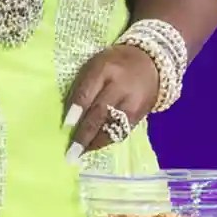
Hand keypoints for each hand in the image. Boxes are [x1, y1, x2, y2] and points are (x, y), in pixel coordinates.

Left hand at [63, 44, 159, 159]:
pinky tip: (96, 146)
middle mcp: (120, 86)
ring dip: (95, 142)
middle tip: (71, 152)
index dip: (76, 110)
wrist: (151, 62)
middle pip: (99, 112)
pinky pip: (122, 130)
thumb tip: (68, 114)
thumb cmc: (114, 64)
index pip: (87, 91)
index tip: (65, 126)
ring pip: (112, 126)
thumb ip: (83, 85)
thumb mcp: (95, 65)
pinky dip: (108, 140)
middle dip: (84, 134)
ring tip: (81, 154)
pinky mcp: (141, 114)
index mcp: (104, 68)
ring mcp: (132, 101)